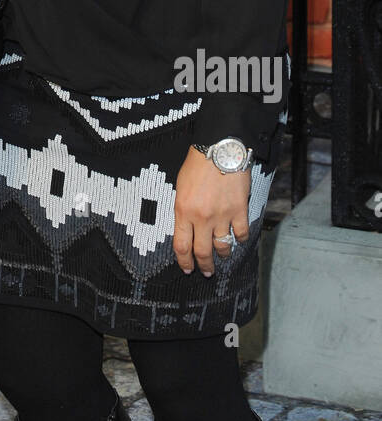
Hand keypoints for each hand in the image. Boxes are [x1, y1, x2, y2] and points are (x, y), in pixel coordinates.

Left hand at [173, 146, 249, 276]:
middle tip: (206, 272)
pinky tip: (238, 239)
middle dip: (204, 266)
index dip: (184, 261)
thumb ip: (183, 209)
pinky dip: (240, 239)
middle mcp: (202, 217)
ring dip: (222, 255)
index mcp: (183, 211)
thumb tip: (187, 228)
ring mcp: (222, 215)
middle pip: (202, 252)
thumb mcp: (180, 187)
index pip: (182, 246)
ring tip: (222, 257)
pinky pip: (241, 233)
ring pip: (223, 246)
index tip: (186, 268)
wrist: (220, 148)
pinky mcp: (239, 210)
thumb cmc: (197, 164)